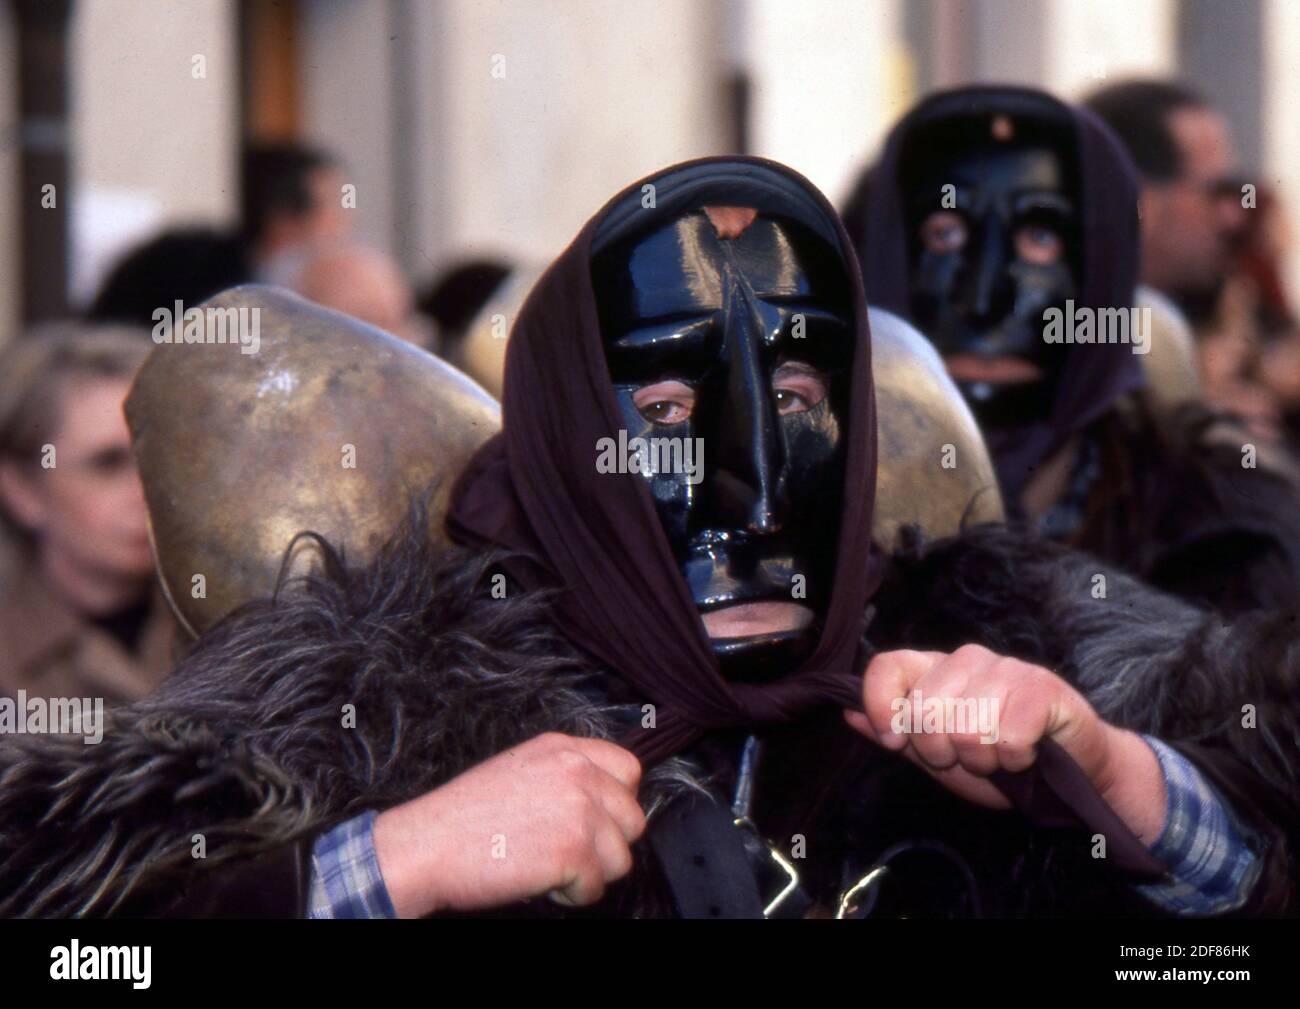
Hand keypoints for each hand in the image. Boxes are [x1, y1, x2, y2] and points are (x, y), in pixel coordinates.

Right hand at [373, 732, 645, 916]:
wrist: (426, 846)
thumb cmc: (464, 818)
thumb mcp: (519, 771)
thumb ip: (565, 776)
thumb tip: (603, 803)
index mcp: (563, 748)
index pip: (628, 769)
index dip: (616, 803)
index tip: (595, 823)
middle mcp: (577, 772)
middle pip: (632, 818)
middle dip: (606, 845)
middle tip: (568, 854)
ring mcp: (579, 810)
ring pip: (621, 857)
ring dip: (591, 873)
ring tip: (551, 870)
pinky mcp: (574, 851)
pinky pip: (597, 887)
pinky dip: (572, 896)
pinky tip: (540, 883)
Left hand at [844, 646, 1164, 842]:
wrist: (1071, 774)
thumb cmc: (999, 764)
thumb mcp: (936, 756)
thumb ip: (895, 734)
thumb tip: (847, 710)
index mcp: (934, 671)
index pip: (887, 666)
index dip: (882, 708)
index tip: (896, 742)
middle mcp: (966, 660)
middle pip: (924, 709)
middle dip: (942, 752)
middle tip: (968, 757)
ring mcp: (1006, 668)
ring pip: (966, 727)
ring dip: (983, 760)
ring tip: (998, 756)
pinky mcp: (1042, 686)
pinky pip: (1008, 735)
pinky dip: (1015, 759)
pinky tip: (1026, 754)